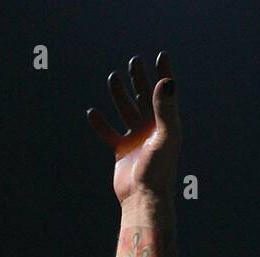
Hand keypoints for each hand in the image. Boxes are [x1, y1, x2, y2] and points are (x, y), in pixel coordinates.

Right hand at [86, 52, 179, 205]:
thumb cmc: (158, 171)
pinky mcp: (123, 151)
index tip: (161, 55)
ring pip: (127, 112)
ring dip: (120, 96)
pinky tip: (92, 113)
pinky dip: (101, 124)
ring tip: (113, 78)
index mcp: (167, 126)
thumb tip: (167, 81)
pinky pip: (110, 133)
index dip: (164, 75)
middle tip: (134, 61)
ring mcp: (138, 140)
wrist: (143, 198)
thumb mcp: (164, 137)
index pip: (166, 95)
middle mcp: (153, 131)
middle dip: (140, 80)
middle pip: (145, 99)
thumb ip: (165, 109)